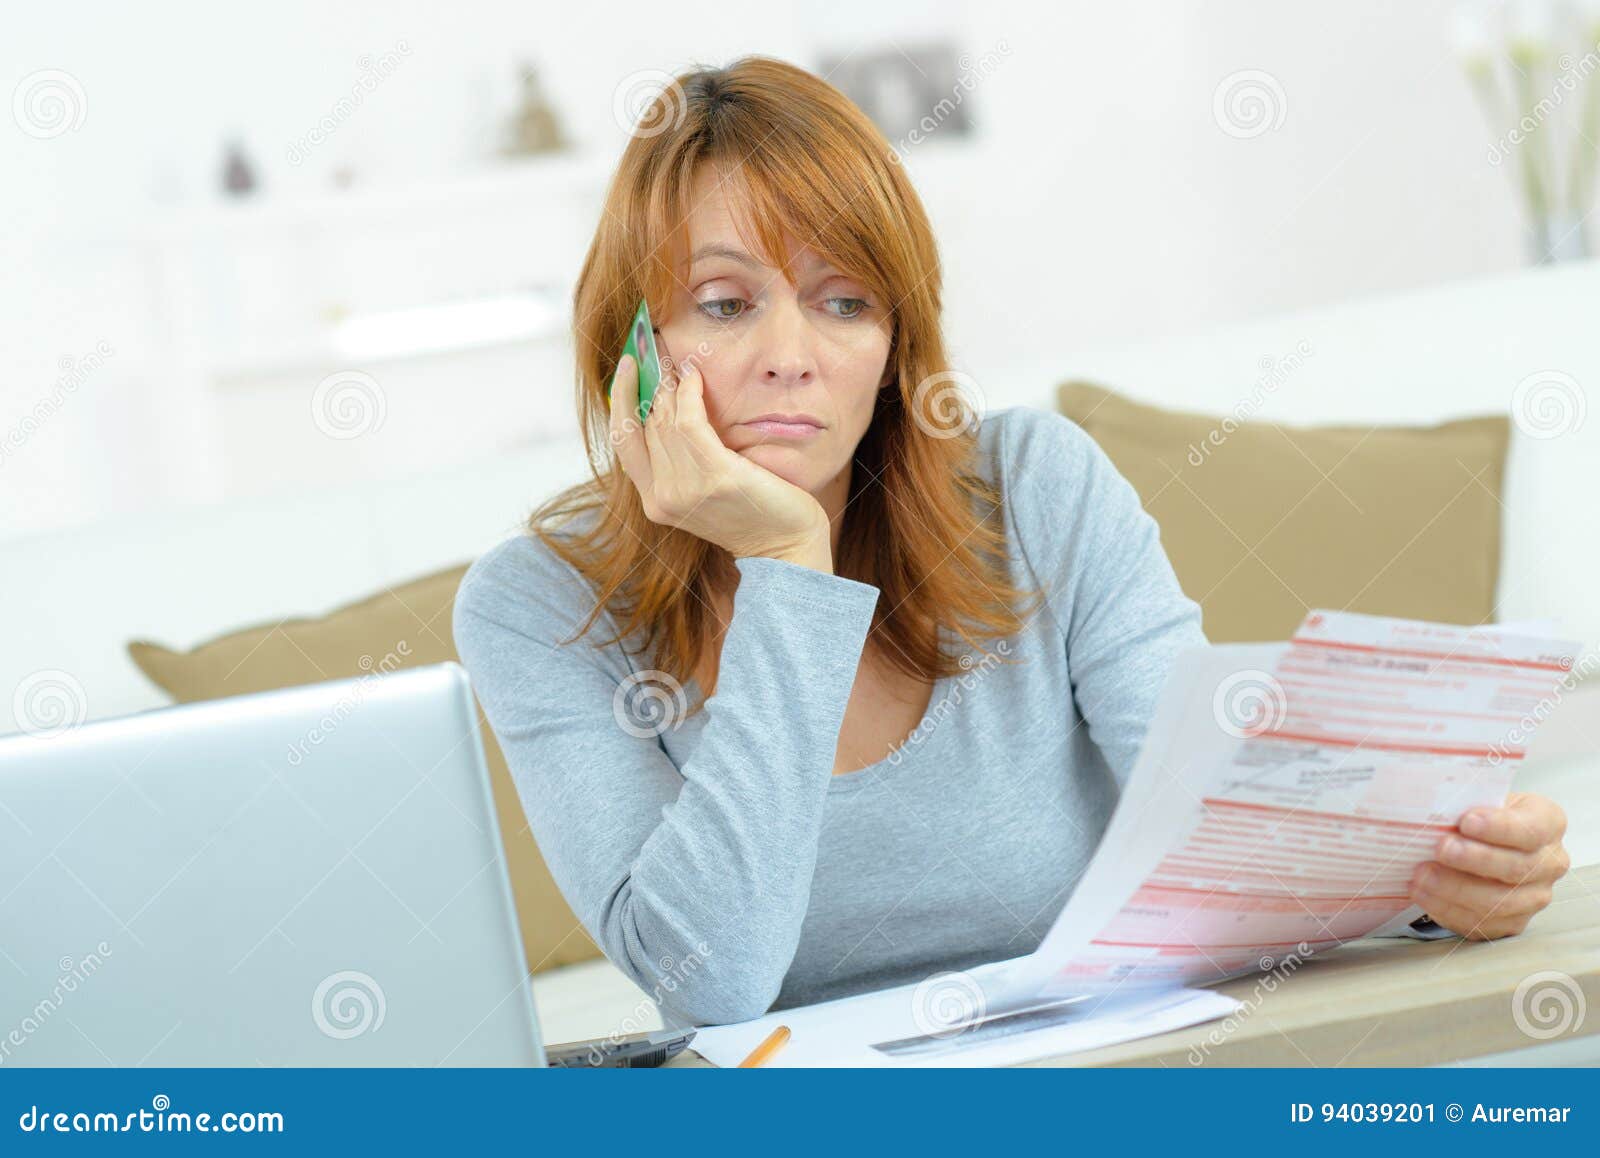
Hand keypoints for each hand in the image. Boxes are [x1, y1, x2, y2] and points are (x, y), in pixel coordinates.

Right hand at [608, 339, 831, 571]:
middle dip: (651, 381)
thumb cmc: (751, 511)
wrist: (786, 545)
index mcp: (654, 502)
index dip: (621, 396)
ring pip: (666, 418)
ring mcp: (686, 490)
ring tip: (683, 363)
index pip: (623, 441)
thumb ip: (681, 459)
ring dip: (672, 383)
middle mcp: (663, 498)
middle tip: (661, 351)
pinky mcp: (715, 477)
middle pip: (646, 422)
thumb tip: (666, 403)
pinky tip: (697, 377)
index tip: (628, 364)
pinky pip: (690, 420)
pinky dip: (691, 393)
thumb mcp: (703, 489)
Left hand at [1409, 792, 1570, 939]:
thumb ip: (1466, 801)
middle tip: (1441, 849)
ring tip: (1422, 874)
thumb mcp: (1478, 797)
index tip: (1466, 822)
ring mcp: (1534, 896)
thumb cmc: (1479, 817)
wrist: (1478, 843)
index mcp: (1547, 823)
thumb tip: (1434, 810)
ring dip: (1455, 889)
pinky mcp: (1511, 922)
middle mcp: (1549, 862)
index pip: (1531, 828)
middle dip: (1474, 859)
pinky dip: (1447, 908)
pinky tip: (1423, 893)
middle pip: (1516, 867)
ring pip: (1499, 902)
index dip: (1499, 828)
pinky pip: (1480, 923)